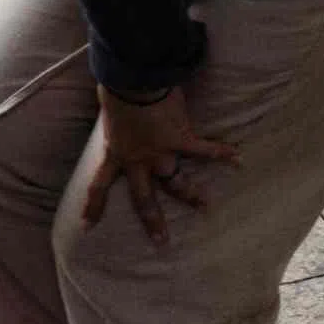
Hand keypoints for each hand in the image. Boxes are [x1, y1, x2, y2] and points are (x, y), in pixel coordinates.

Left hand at [77, 80, 239, 245]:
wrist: (135, 83)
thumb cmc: (116, 91)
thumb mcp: (109, 112)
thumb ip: (116, 118)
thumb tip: (114, 104)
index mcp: (116, 154)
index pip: (99, 185)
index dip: (94, 206)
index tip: (86, 227)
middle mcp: (139, 161)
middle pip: (145, 198)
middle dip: (153, 220)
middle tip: (162, 240)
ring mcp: (162, 154)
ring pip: (177, 181)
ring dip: (192, 194)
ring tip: (206, 205)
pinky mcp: (181, 139)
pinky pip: (204, 149)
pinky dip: (221, 152)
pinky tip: (237, 158)